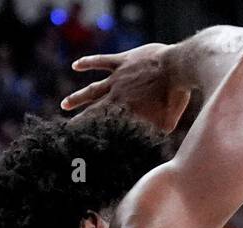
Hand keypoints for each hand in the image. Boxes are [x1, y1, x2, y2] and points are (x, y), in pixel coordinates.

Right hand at [61, 45, 191, 132]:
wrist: (177, 67)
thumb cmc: (175, 96)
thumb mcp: (166, 123)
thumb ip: (156, 135)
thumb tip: (153, 150)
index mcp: (126, 110)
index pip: (105, 125)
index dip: (94, 133)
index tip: (84, 142)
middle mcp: (116, 95)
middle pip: (93, 109)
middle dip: (80, 120)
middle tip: (68, 128)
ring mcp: (117, 77)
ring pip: (92, 89)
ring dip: (78, 97)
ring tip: (65, 104)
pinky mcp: (122, 61)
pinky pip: (101, 61)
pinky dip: (88, 63)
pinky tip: (76, 65)